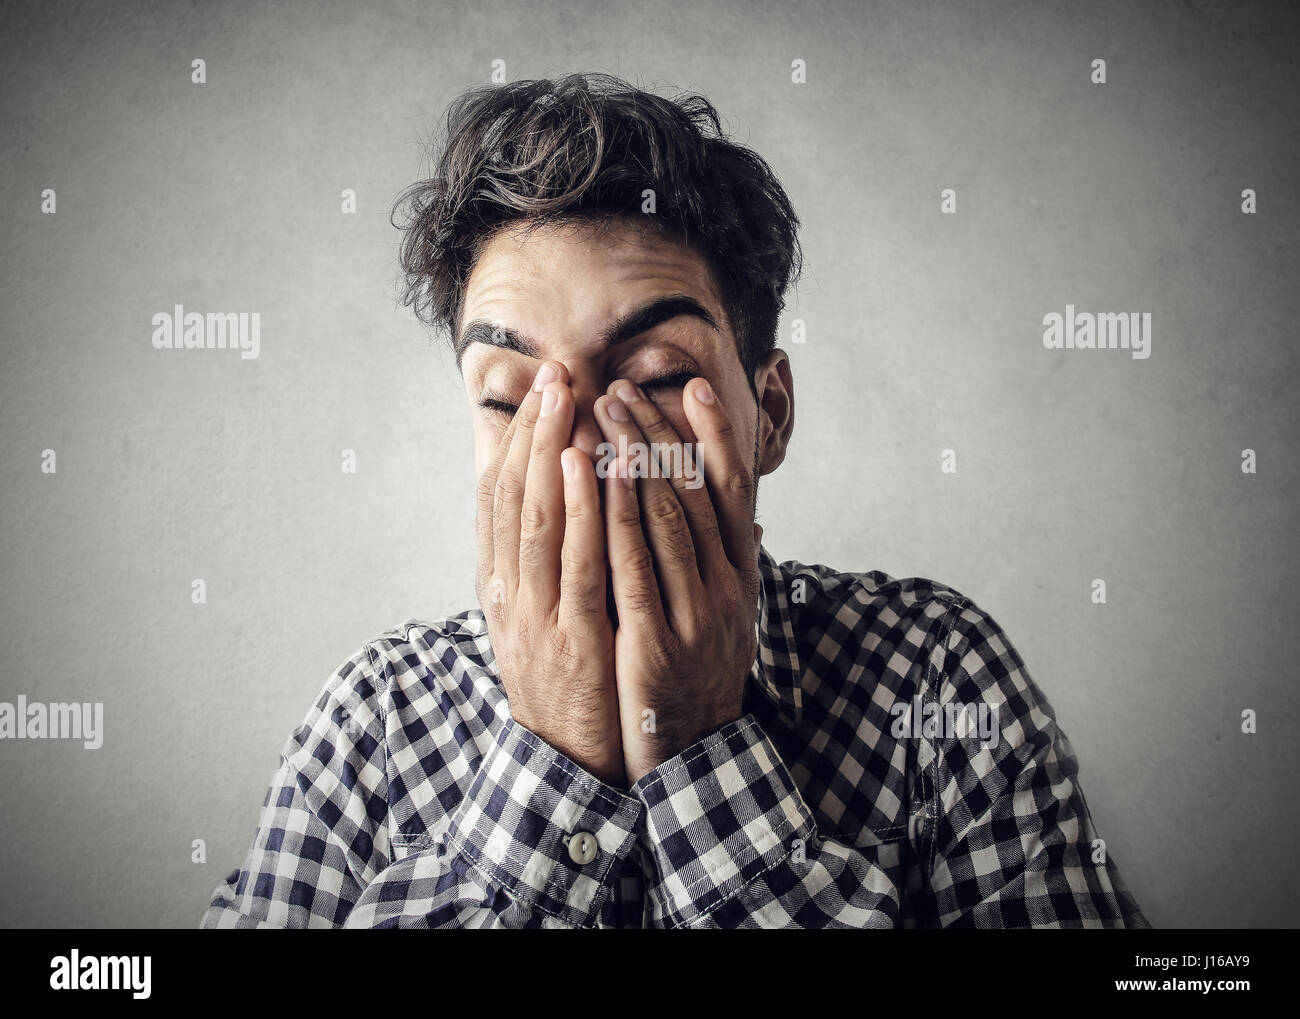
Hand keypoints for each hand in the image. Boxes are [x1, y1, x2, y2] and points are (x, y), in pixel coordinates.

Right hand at [475, 362, 625, 786]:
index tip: (538, 391)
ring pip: (536, 519)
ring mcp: (535, 614)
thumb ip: (542, 566)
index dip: (518, 440)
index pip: (498, 498)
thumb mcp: (538, 619)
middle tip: (552, 373)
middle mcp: (507, 592)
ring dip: (549, 452)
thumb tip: (548, 509)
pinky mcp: (569, 637)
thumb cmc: (562, 682)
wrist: (563, 760)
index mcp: (500, 584)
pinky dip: (577, 509)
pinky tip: (586, 466)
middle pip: (513, 496)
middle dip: (534, 429)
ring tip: (565, 397)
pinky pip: (575, 562)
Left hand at [594, 376, 762, 784]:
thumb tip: (744, 511)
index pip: (729, 490)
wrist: (694, 751)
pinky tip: (592, 478)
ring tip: (602, 413)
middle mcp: (724, 586)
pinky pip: (633, 568)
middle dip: (655, 433)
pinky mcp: (656, 642)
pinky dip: (613, 517)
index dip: (712, 436)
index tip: (690, 388)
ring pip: (663, 519)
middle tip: (620, 388)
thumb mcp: (726, 612)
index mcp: (739, 573)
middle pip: (690, 492)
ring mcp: (693, 614)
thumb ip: (730, 560)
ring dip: (631, 458)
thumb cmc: (701, 671)